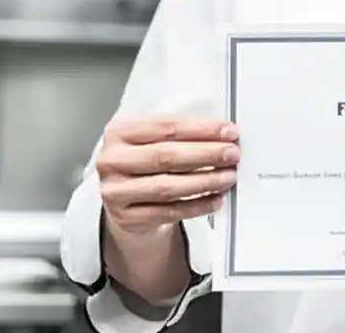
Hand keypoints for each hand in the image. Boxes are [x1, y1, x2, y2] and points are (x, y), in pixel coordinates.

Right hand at [97, 117, 239, 235]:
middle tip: (232, 154)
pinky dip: (197, 205)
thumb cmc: (147, 163)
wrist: (126, 199)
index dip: (201, 129)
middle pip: (165, 156)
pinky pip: (169, 212)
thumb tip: (224, 136)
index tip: (228, 132)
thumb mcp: (156, 140)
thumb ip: (184, 135)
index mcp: (119, 132)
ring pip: (167, 187)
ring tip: (228, 177)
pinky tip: (215, 199)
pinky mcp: (126, 218)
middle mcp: (112, 161)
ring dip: (205, 181)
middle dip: (206, 154)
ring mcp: (116, 191)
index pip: (166, 127)